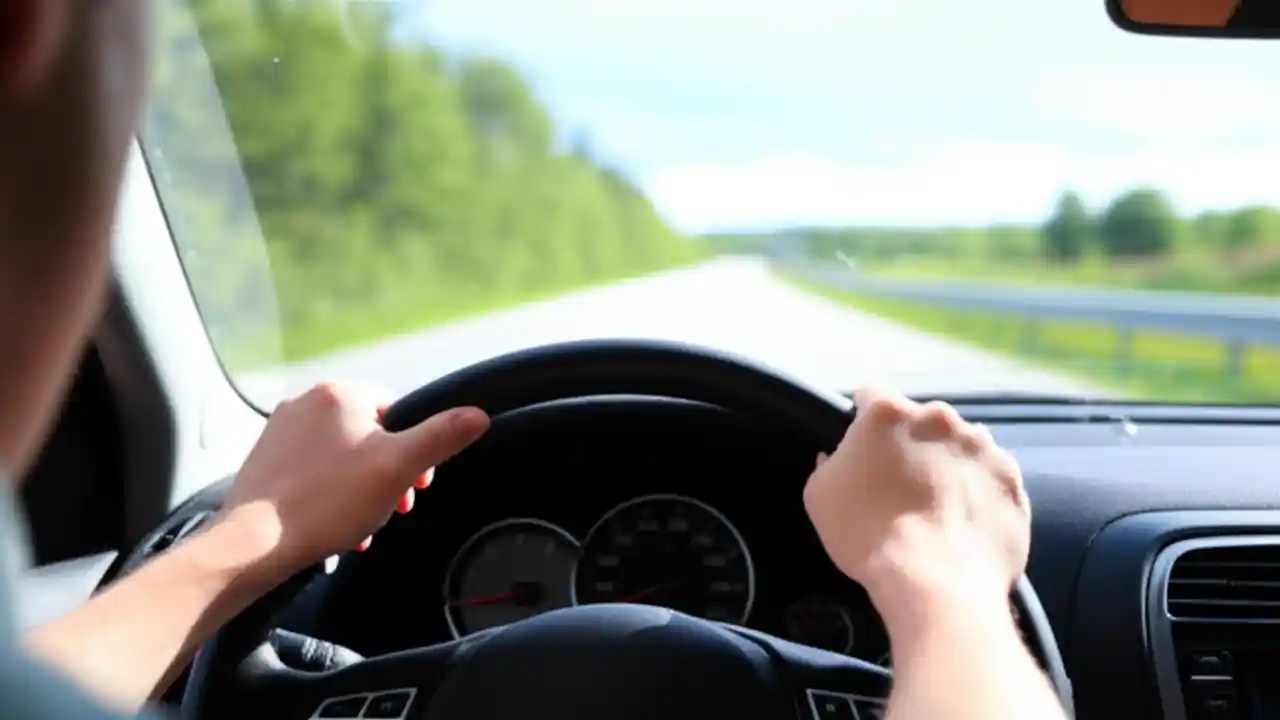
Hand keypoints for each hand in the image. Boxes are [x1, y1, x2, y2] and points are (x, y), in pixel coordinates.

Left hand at [219, 382, 488, 576]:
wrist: (254, 542)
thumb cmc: (330, 502)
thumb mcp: (398, 468)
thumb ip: (441, 437)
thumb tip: (479, 414)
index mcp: (340, 393)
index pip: (396, 410)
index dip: (413, 448)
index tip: (415, 486)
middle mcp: (305, 401)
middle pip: (367, 433)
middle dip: (386, 472)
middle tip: (392, 509)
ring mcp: (279, 430)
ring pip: (340, 454)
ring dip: (361, 487)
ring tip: (362, 523)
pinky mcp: (263, 458)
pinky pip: (312, 469)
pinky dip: (330, 492)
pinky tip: (334, 524)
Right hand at [802, 386, 1028, 622]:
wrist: (937, 583)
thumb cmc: (867, 536)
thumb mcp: (819, 495)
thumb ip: (829, 463)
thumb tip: (840, 457)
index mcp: (890, 413)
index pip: (870, 394)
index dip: (862, 419)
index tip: (863, 447)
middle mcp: (941, 417)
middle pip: (920, 420)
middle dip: (911, 443)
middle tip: (900, 484)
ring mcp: (984, 446)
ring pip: (961, 444)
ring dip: (948, 464)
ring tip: (938, 507)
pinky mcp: (1012, 479)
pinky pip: (990, 476)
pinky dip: (979, 491)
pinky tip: (964, 523)